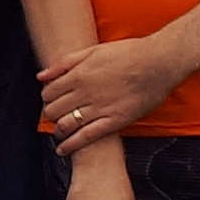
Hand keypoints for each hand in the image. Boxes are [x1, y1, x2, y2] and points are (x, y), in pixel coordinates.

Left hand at [36, 33, 189, 156]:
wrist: (158, 63)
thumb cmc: (128, 53)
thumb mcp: (92, 50)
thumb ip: (64, 63)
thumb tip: (41, 75)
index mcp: (78, 75)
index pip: (48, 93)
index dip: (46, 98)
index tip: (51, 99)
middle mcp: (84, 93)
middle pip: (53, 110)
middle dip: (50, 113)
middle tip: (54, 114)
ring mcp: (98, 109)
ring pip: (66, 125)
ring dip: (58, 130)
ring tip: (59, 131)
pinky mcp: (114, 122)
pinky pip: (86, 137)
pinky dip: (71, 145)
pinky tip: (63, 149)